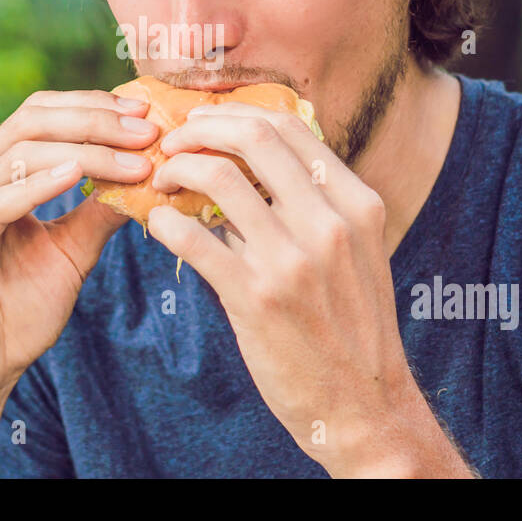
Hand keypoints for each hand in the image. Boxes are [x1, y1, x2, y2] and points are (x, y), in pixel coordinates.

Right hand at [0, 89, 156, 419]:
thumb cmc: (17, 314)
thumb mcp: (71, 252)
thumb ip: (98, 210)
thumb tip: (147, 173)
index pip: (37, 115)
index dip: (90, 106)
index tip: (145, 115)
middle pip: (29, 121)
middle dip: (95, 120)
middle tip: (148, 131)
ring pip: (20, 154)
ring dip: (85, 151)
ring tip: (134, 160)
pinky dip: (41, 183)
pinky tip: (80, 174)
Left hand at [148, 101, 418, 474]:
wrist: (364, 406)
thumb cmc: (351, 326)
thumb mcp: (356, 252)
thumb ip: (315, 205)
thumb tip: (251, 164)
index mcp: (356, 204)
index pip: (289, 126)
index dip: (235, 114)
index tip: (203, 123)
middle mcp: (329, 223)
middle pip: (254, 136)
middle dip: (200, 129)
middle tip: (172, 143)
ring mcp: (293, 259)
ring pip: (218, 177)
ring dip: (177, 170)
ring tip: (162, 184)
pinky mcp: (256, 298)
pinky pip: (193, 239)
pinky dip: (164, 222)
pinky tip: (157, 225)